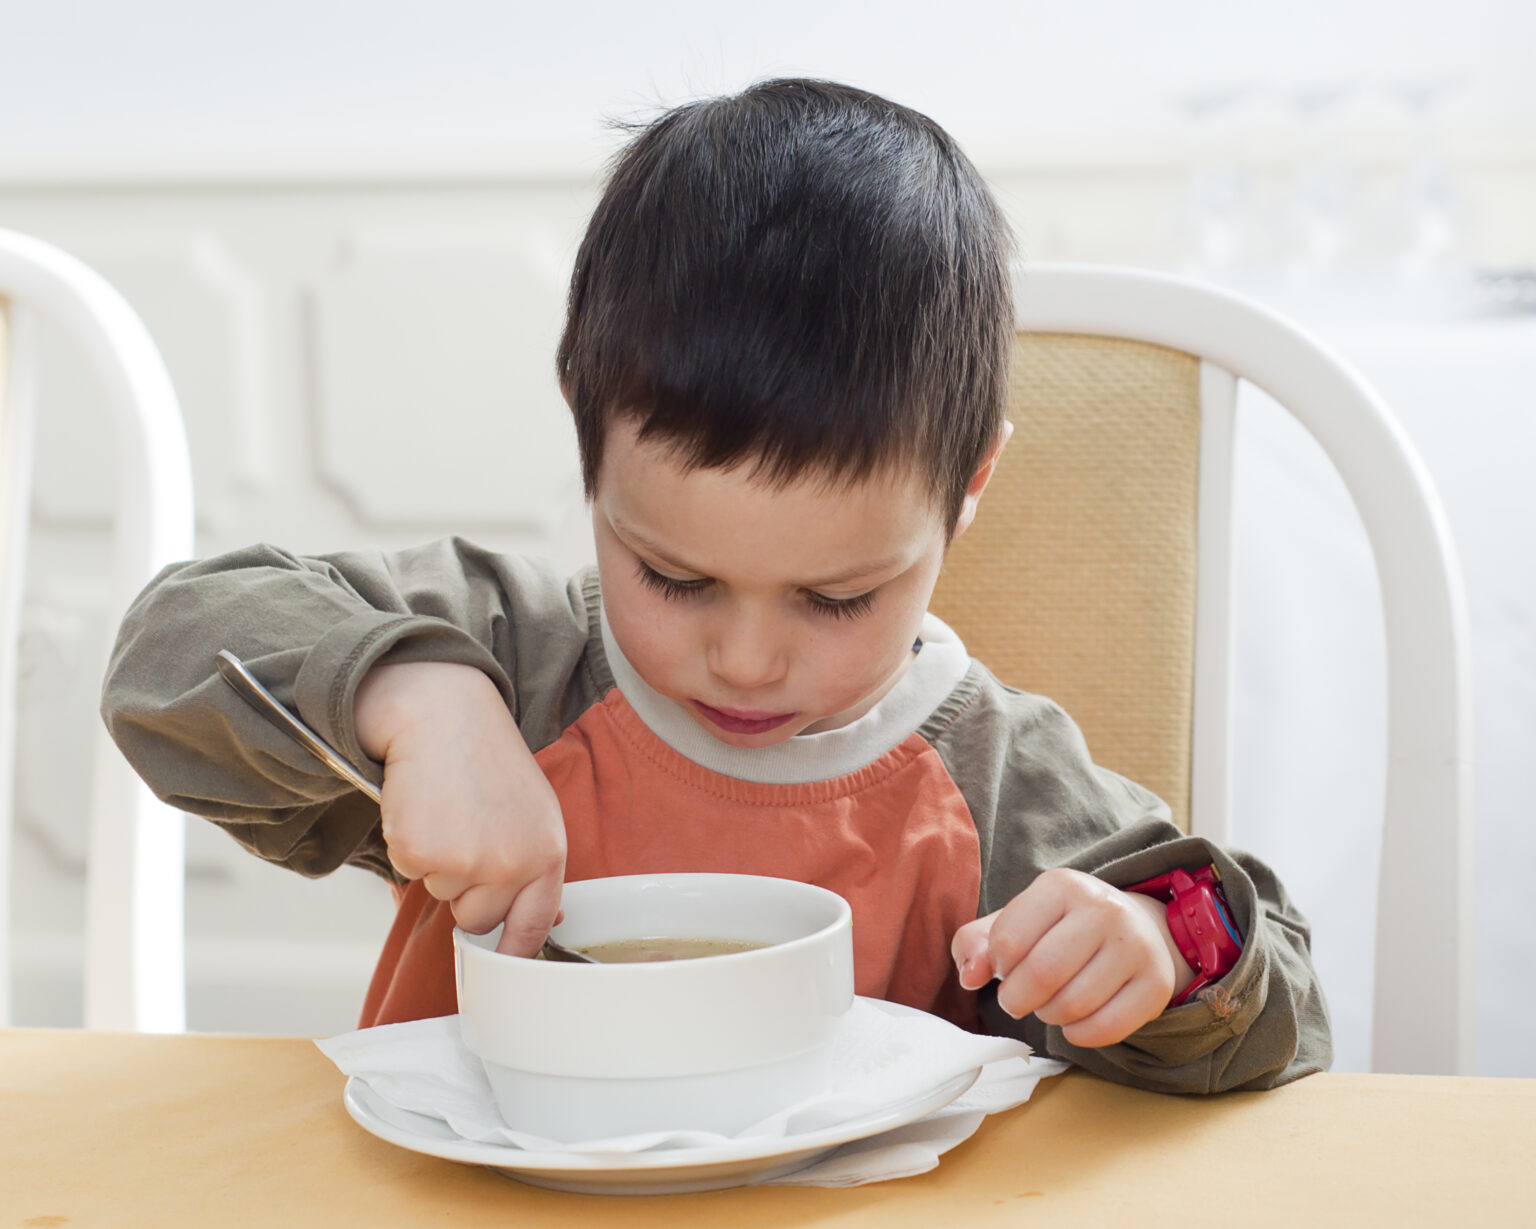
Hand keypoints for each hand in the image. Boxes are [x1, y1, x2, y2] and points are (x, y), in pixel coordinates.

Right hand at [355, 661, 565, 956]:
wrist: (443, 714)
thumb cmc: (485, 760)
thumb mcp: (532, 810)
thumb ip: (534, 865)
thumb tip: (542, 923)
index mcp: (549, 853)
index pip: (535, 926)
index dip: (513, 951)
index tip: (501, 968)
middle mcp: (514, 864)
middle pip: (478, 919)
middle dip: (465, 890)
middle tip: (464, 834)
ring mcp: (468, 863)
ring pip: (440, 896)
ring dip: (436, 863)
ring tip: (447, 811)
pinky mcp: (424, 854)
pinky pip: (408, 872)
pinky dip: (409, 845)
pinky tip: (423, 807)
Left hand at [951, 867, 1194, 1047]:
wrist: (1134, 929)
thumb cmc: (1059, 929)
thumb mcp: (1014, 922)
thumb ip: (976, 944)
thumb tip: (970, 976)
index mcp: (1062, 886)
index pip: (1007, 942)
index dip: (997, 967)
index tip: (1005, 968)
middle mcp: (1104, 909)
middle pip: (1040, 976)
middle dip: (1016, 999)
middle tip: (1018, 999)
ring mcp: (1136, 946)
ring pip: (1071, 1006)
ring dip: (1048, 1016)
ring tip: (1050, 1002)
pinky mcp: (1156, 984)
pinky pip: (1105, 1029)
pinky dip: (1079, 1035)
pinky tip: (1075, 1020)